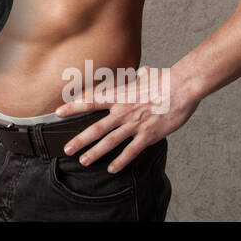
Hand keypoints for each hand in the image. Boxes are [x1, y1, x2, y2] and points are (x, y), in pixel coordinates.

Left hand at [52, 64, 198, 172]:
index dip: (73, 107)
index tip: (58, 112)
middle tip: (66, 149)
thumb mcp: (148, 76)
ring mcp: (135, 124)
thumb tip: (144, 72)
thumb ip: (141, 77)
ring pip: (110, 142)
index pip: (91, 101)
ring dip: (95, 153)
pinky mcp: (148, 135)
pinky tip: (111, 169)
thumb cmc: (166, 80)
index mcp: (120, 95)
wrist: (182, 88)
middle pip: (96, 128)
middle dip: (79, 140)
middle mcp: (123, 111)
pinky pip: (131, 151)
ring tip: (83, 161)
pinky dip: (120, 161)